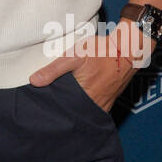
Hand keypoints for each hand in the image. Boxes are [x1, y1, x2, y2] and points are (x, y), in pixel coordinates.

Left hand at [29, 21, 154, 111]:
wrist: (128, 49)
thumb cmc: (102, 51)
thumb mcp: (75, 55)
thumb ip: (54, 69)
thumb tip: (34, 81)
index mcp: (83, 96)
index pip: (61, 109)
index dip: (50, 107)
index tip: (41, 104)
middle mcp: (94, 105)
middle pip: (71, 112)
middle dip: (60, 108)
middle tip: (48, 101)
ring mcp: (103, 105)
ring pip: (81, 111)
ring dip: (72, 106)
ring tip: (60, 99)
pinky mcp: (108, 102)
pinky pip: (92, 108)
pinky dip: (83, 105)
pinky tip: (77, 96)